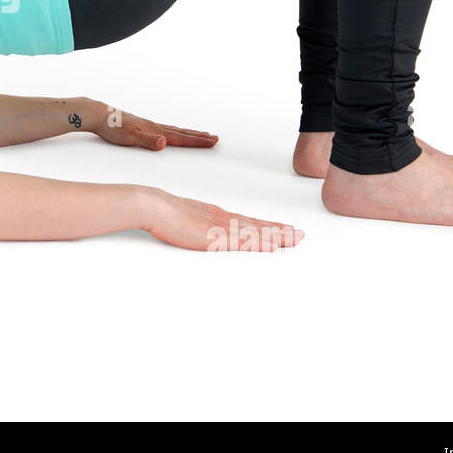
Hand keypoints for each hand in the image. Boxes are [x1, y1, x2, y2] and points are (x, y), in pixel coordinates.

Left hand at [91, 104, 217, 150]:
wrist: (99, 115)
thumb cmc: (112, 128)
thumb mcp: (129, 137)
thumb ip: (147, 141)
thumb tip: (164, 143)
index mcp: (155, 131)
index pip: (181, 138)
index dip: (197, 141)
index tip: (213, 141)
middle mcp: (155, 127)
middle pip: (182, 133)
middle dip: (199, 137)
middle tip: (215, 138)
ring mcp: (149, 126)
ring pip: (175, 130)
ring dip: (189, 134)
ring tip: (201, 134)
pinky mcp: (143, 126)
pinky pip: (165, 130)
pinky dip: (176, 132)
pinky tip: (172, 133)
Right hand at [142, 190, 303, 251]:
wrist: (152, 206)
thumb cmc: (162, 212)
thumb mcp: (184, 218)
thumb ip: (196, 224)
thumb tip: (199, 230)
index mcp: (216, 215)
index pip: (248, 222)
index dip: (267, 226)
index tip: (283, 229)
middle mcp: (223, 219)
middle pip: (257, 226)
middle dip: (280, 230)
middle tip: (300, 234)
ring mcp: (219, 227)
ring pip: (255, 232)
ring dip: (277, 236)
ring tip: (296, 238)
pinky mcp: (214, 237)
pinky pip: (243, 241)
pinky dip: (260, 243)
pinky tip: (273, 246)